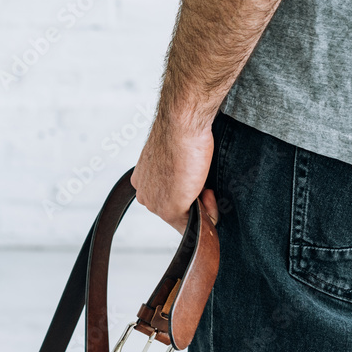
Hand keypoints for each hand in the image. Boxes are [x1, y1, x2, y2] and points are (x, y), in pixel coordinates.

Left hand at [132, 117, 218, 233]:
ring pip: (188, 220)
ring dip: (205, 207)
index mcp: (142, 181)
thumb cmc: (181, 133)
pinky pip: (196, 225)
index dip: (190, 191)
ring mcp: (155, 205)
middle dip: (197, 200)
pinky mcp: (170, 211)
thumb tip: (191, 188)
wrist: (181, 125)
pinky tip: (208, 193)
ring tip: (206, 184)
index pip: (168, 199)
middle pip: (178, 210)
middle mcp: (144, 194)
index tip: (197, 175)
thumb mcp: (176, 158)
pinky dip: (209, 214)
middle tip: (204, 180)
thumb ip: (178, 176)